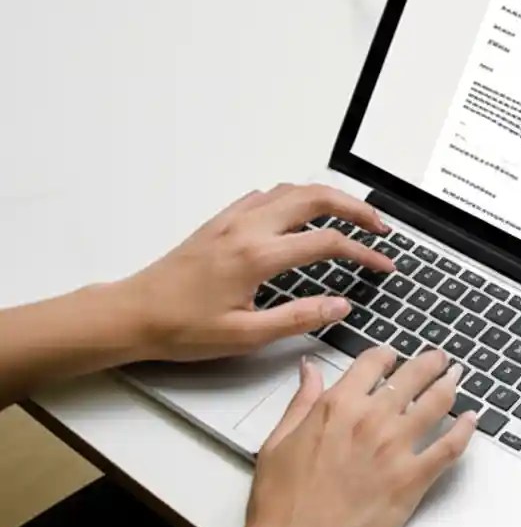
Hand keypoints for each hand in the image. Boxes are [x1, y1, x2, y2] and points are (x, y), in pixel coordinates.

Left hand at [122, 183, 395, 361]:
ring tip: (351, 216)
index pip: (327, 242)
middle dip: (356, 208)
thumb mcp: (246, 336)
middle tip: (379, 226)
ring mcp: (233, 220)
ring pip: (292, 190)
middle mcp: (248, 228)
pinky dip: (294, 197)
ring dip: (328, 197)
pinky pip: (266, 196)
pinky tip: (300, 214)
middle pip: (316, 198)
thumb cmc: (181, 328)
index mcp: (258, 256)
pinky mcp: (221, 222)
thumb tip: (340, 305)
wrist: (132, 314)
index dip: (363, 252)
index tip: (383, 264)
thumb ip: (299, 317)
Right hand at [226, 347, 477, 526]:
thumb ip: (301, 401)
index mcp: (337, 407)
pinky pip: (450, 446)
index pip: (373, 363)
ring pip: (437, 402)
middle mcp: (371, 420)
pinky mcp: (414, 478)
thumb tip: (310, 369)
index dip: (388, 355)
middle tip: (440, 359)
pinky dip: (466, 429)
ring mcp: (396, 448)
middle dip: (430, 362)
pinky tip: (472, 420)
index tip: (394, 355)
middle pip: (413, 375)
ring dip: (450, 385)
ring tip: (457, 378)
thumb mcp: (279, 442)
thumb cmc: (283, 504)